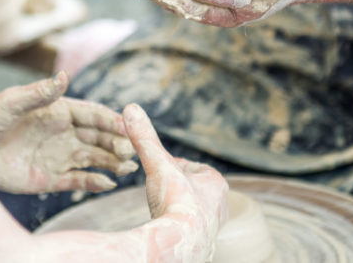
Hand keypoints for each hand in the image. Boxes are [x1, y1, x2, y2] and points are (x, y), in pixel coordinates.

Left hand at [0, 72, 136, 193]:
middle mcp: (64, 134)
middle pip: (99, 138)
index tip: (128, 125)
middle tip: (132, 150)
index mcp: (59, 111)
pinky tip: (107, 183)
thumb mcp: (11, 102)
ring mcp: (59, 156)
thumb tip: (63, 76)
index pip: (93, 115)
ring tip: (129, 168)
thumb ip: (39, 93)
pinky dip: (94, 182)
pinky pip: (78, 181)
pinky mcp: (50, 179)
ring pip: (94, 160)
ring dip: (112, 163)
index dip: (111, 120)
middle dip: (117, 143)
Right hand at [123, 103, 227, 261]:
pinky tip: (164, 228)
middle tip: (160, 190)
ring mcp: (213, 228)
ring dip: (177, 208)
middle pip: (194, 190)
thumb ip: (145, 139)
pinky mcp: (202, 245)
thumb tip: (132, 108)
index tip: (160, 168)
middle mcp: (220, 206)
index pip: (194, 168)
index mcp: (216, 183)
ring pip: (192, 211)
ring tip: (161, 210)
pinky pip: (188, 231)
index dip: (174, 167)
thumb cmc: (175, 203)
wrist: (180, 245)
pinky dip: (176, 227)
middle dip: (177, 188)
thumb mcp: (158, 165)